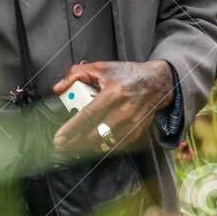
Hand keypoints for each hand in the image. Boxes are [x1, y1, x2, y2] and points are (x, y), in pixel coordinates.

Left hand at [51, 60, 175, 154]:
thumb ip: (75, 74)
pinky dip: (103, 146)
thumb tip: (58, 88)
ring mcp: (132, 123)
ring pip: (105, 142)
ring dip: (87, 147)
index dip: (71, 129)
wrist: (158, 82)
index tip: (59, 138)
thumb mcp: (101, 67)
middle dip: (75, 142)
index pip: (87, 116)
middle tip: (61, 146)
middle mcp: (123, 110)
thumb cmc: (128, 74)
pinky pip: (117, 144)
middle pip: (95, 134)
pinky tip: (92, 146)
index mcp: (113, 94)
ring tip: (73, 147)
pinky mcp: (138, 130)